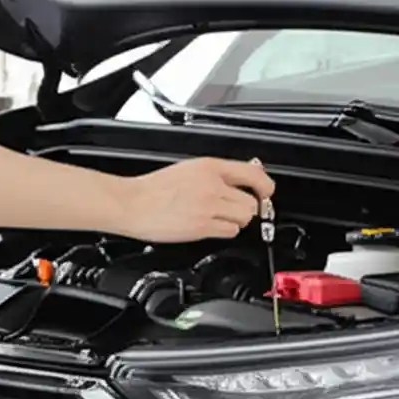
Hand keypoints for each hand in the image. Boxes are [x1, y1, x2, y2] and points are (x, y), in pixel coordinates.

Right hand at [117, 156, 274, 242]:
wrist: (132, 203)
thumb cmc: (154, 188)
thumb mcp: (188, 169)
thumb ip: (215, 173)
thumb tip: (242, 176)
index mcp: (209, 166)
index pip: (253, 173)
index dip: (265, 186)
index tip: (266, 192)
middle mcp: (212, 185)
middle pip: (252, 202)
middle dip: (246, 208)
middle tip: (234, 209)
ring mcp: (208, 207)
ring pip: (244, 218)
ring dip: (236, 220)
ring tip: (218, 217)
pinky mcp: (202, 227)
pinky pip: (230, 232)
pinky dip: (224, 231)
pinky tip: (210, 226)